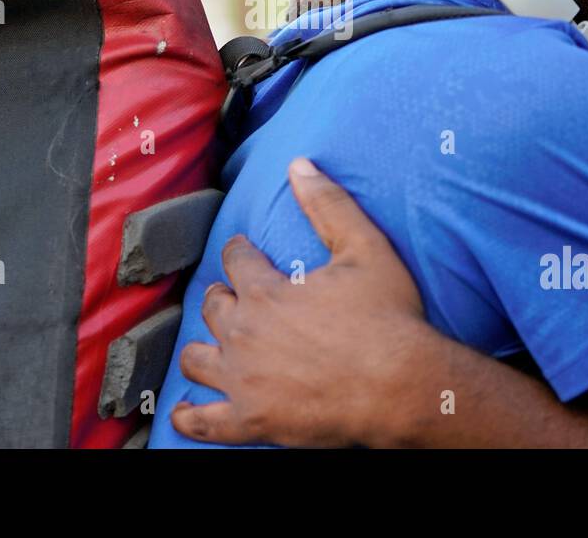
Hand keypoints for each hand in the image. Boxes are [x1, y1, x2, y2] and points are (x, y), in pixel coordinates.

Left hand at [170, 157, 434, 446]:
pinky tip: (184, 412)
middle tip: (232, 298)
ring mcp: (243, 380)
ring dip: (201, 348)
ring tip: (210, 346)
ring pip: (197, 359)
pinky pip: (204, 422)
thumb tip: (300, 164)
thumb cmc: (388, 319)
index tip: (242, 252)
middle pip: (213, 307)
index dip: (239, 252)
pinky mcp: (250, 421)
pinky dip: (190, 418)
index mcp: (266, 291)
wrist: (403, 386)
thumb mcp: (365, 248)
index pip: (236, 260)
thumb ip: (328, 204)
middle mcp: (244, 333)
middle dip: (221, 297)